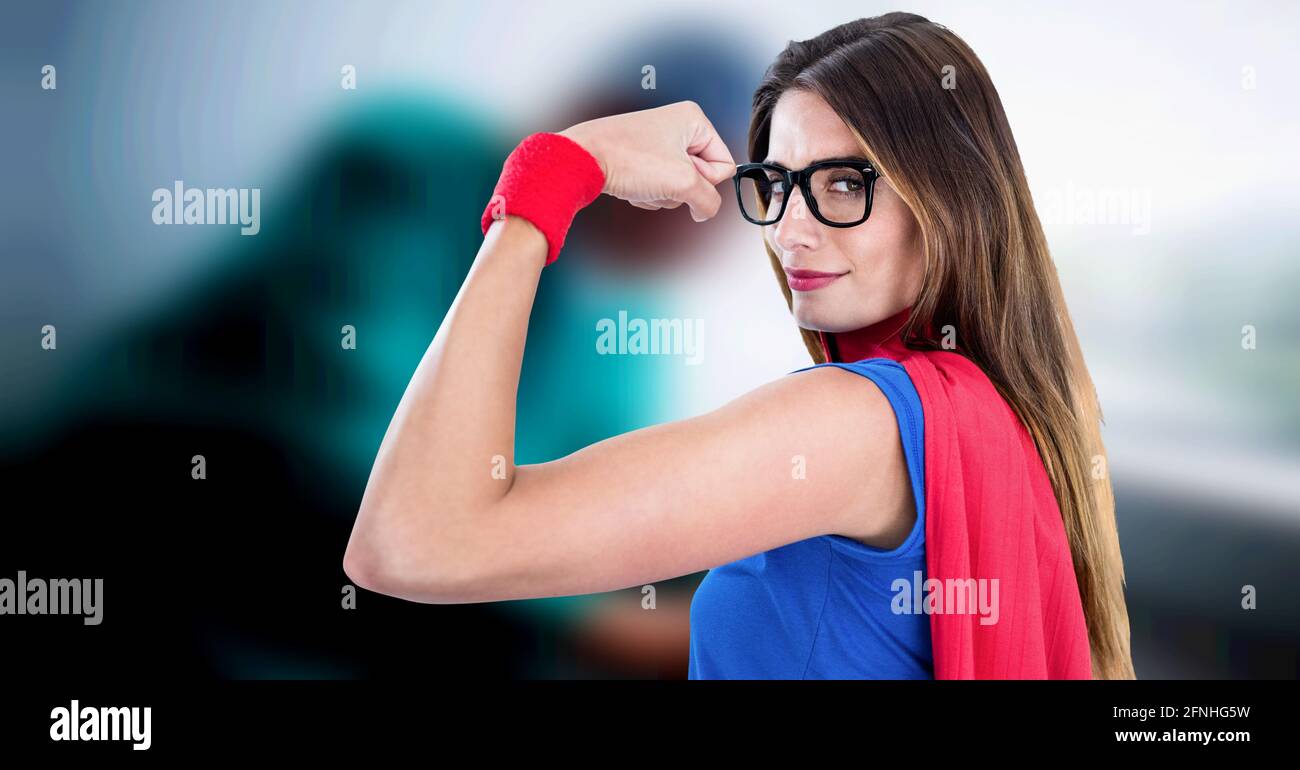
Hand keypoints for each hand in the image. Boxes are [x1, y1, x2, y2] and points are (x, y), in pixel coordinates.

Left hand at [559, 101, 736, 221]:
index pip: (723, 165)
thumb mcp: (682, 182)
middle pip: (700, 177)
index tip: (682, 176)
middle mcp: (677, 127)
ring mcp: (658, 144)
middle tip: (659, 178)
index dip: (706, 181)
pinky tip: (633, 185)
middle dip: (679, 188)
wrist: (583, 160)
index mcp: (693, 120)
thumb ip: (708, 201)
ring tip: (642, 181)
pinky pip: (658, 187)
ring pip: (678, 186)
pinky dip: (647, 193)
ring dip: (661, 193)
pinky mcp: (642, 159)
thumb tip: (706, 211)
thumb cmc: (625, 157)